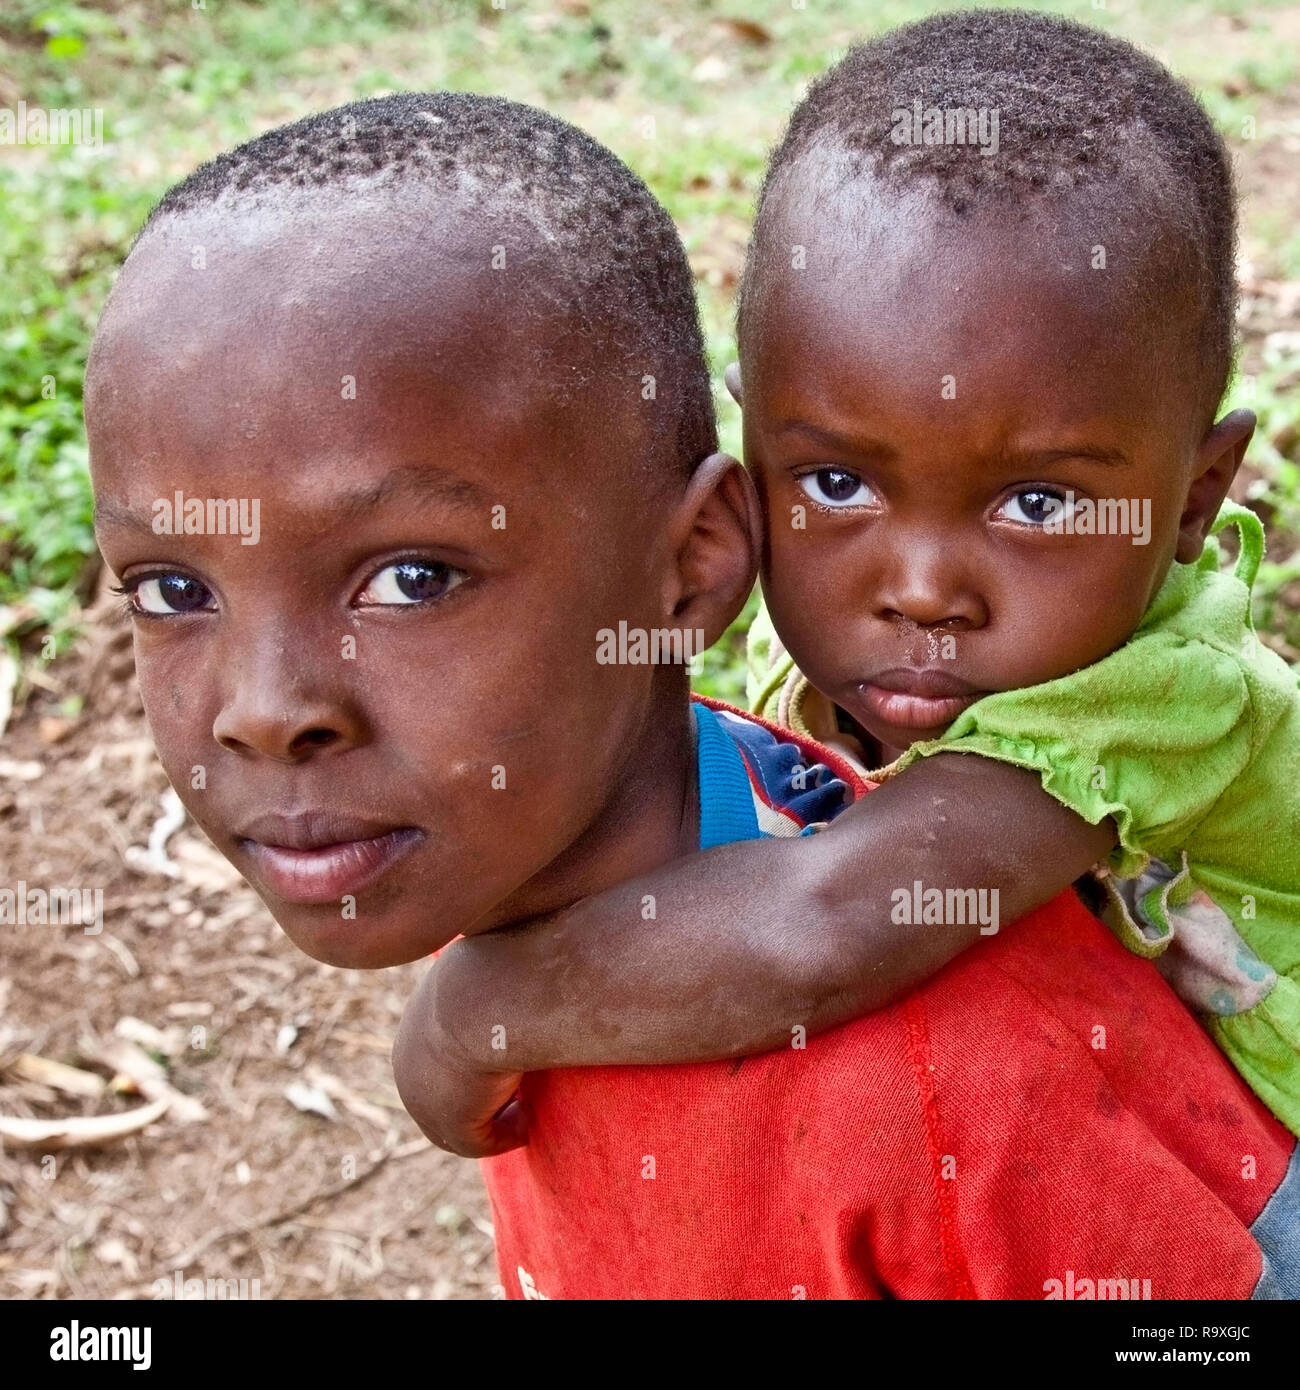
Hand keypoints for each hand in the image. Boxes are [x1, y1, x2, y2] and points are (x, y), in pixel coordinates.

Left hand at [393, 960, 528, 1158]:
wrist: (490, 994)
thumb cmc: (500, 967)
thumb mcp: (492, 964)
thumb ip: (496, 976)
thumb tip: (516, 961)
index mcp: (417, 1021)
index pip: (436, 1056)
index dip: (470, 1066)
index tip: (504, 1065)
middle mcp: (409, 1061)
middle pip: (439, 1095)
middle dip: (476, 1100)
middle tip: (517, 1098)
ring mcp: (424, 1096)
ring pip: (457, 1122)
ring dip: (492, 1121)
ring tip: (527, 1112)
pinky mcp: (449, 1121)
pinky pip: (479, 1141)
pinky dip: (505, 1135)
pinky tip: (530, 1120)